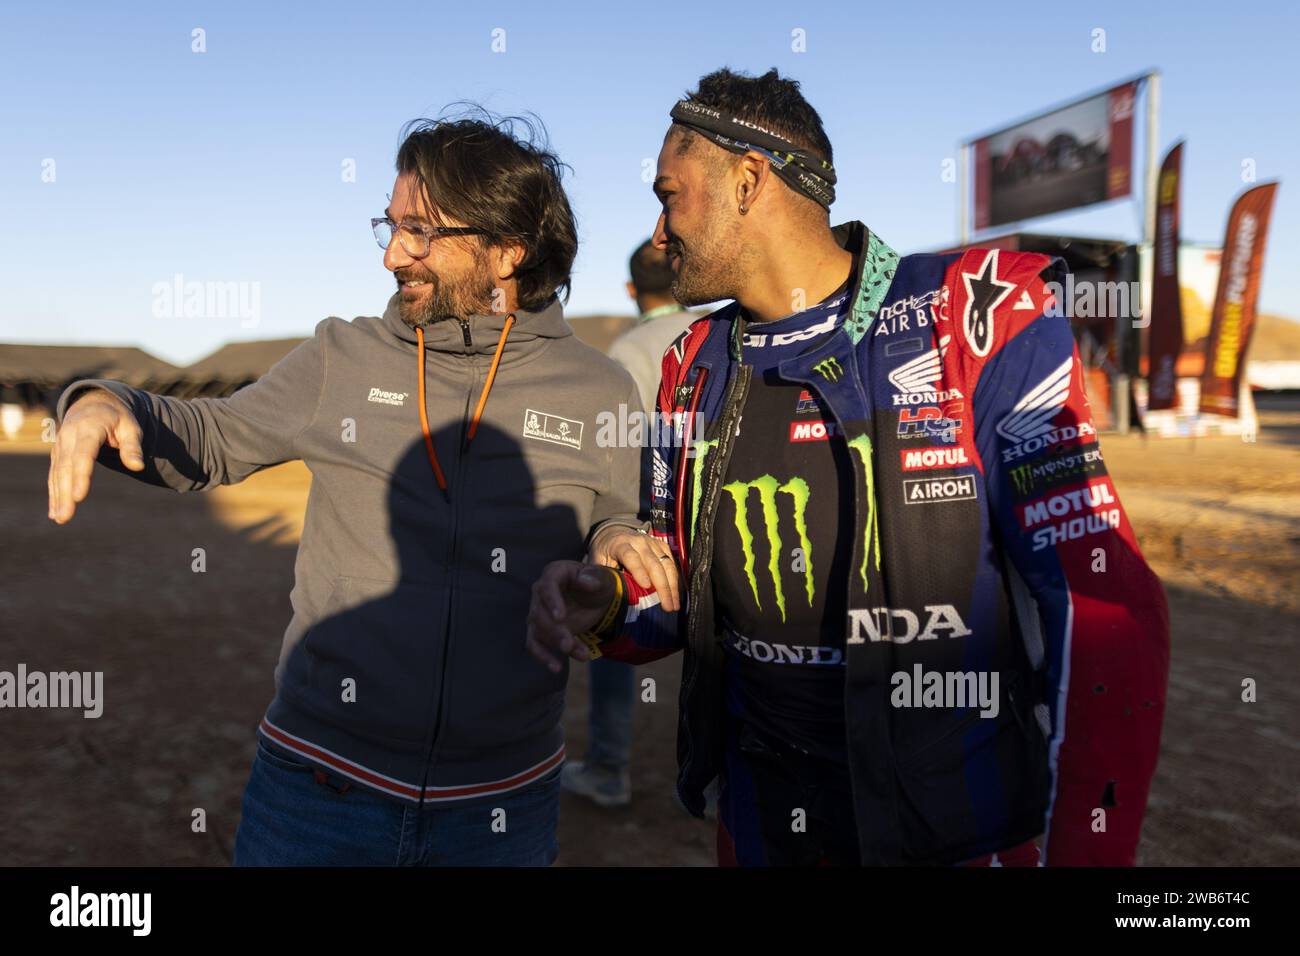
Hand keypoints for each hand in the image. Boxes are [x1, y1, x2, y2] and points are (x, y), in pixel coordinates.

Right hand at [48, 389, 142, 523]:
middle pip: (67, 467)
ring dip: (57, 497)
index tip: (79, 496)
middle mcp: (69, 436)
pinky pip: (54, 474)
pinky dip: (54, 493)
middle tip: (65, 516)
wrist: (92, 404)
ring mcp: (61, 445)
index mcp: (89, 427)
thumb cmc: (117, 418)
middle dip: (65, 493)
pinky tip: (54, 511)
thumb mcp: (131, 427)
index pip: (84, 454)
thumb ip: (133, 446)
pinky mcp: (58, 454)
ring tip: (60, 518)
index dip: (81, 475)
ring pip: (57, 473)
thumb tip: (138, 467)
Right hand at [526, 561, 617, 673]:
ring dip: (557, 645)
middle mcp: (540, 592)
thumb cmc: (597, 583)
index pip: (547, 587)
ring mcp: (538, 612)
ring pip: (540, 631)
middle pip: (540, 614)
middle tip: (568, 645)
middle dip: (554, 632)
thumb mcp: (602, 577)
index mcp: (553, 574)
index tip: (560, 618)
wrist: (596, 599)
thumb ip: (595, 577)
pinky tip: (556, 668)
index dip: (552, 602)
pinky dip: (544, 656)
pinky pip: (535, 644)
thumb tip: (587, 582)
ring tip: (582, 655)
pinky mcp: (541, 630)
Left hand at [589, 526, 680, 611]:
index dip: (638, 570)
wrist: (613, 534)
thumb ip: (597, 574)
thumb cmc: (604, 553)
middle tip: (667, 606)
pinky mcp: (661, 547)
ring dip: (672, 586)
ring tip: (674, 605)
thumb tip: (592, 586)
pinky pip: (672, 563)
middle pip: (653, 563)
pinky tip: (677, 595)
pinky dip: (676, 579)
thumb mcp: (596, 561)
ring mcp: (653, 543)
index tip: (645, 585)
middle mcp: (639, 541)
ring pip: (667, 564)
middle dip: (662, 586)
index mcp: (620, 544)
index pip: (631, 556)